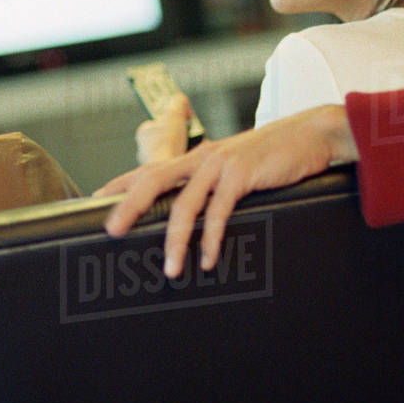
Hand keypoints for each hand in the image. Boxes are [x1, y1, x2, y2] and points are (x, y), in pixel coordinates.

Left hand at [96, 104, 356, 278]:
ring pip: (186, 202)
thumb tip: (192, 218)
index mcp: (195, 157)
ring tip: (170, 269)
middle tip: (110, 232)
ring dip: (176, 239)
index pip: (148, 170)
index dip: (119, 184)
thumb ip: (210, 186)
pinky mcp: (243, 173)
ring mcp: (220, 163)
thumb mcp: (233, 168)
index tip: (93, 201)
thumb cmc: (270, 156)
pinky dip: (213, 236)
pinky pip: (221, 209)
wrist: (309, 134)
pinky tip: (209, 258)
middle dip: (129, 206)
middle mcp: (201, 157)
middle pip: (153, 181)